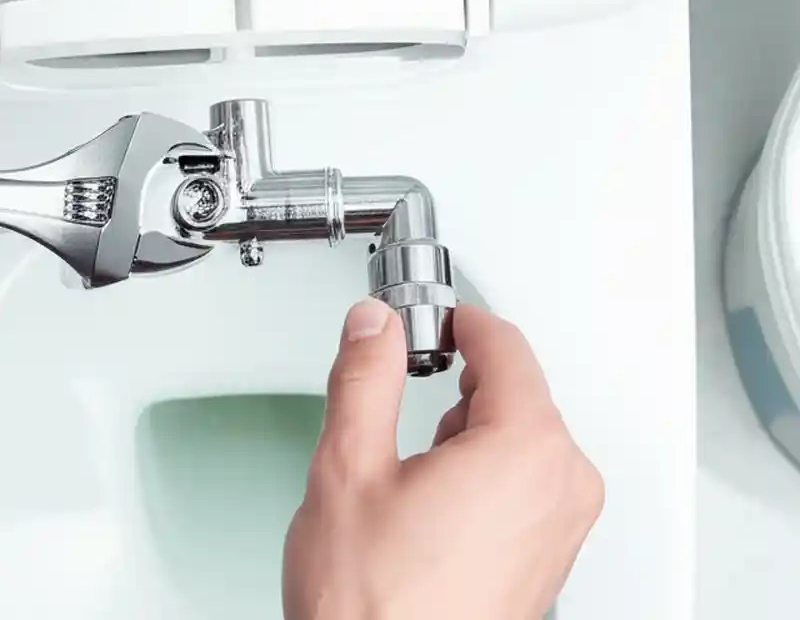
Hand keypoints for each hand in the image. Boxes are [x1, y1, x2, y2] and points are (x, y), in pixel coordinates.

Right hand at [283, 301, 603, 619]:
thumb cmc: (375, 605)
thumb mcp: (348, 468)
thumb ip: (365, 377)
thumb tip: (373, 326)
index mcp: (527, 450)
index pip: (505, 346)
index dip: (456, 321)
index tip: (423, 318)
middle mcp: (562, 485)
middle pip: (515, 392)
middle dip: (454, 386)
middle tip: (396, 400)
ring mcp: (562, 525)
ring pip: (517, 437)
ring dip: (464, 434)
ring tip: (405, 477)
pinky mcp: (549, 554)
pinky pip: (523, 482)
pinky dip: (480, 475)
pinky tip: (428, 509)